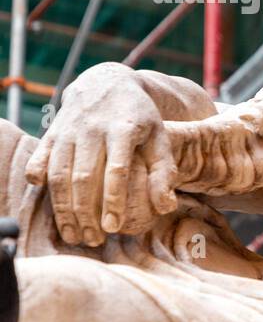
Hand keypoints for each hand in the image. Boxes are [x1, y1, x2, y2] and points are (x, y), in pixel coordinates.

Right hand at [25, 65, 177, 245]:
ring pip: (59, 173)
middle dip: (85, 213)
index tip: (113, 227)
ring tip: (73, 233)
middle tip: (92, 239)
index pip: (117, 169)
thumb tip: (166, 207)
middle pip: (84, 177)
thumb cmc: (139, 117)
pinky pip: (40, 159)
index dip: (113, 200)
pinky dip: (39, 180)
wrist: (107, 82)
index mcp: (124, 129)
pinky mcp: (52, 132)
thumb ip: (164, 171)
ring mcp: (69, 129)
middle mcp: (93, 128)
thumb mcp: (160, 137)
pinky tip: (48, 202)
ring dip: (63, 207)